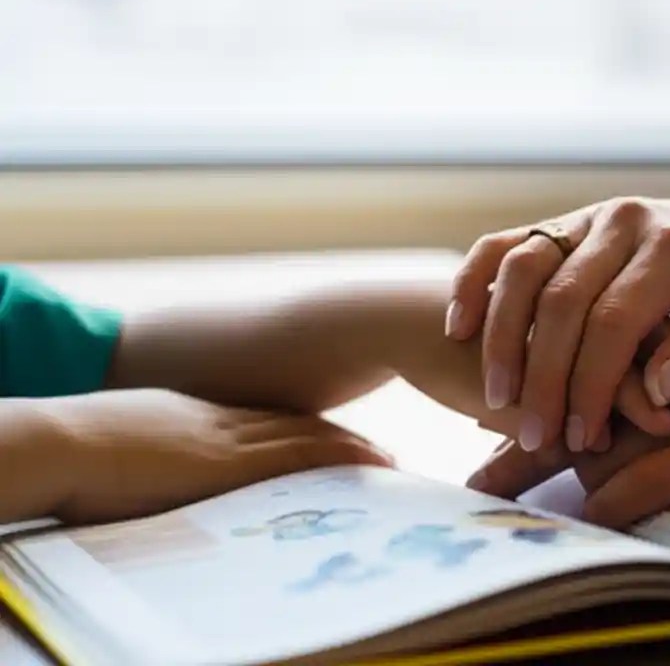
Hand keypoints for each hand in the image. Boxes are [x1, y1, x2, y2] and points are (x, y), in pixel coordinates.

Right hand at [43, 389, 392, 523]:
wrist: (62, 443)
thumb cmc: (81, 454)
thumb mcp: (134, 445)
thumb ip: (164, 454)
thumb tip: (170, 472)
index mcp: (200, 414)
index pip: (270, 419)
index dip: (311, 429)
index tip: (344, 439)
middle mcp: (225, 418)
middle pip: (301, 422)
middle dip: (345, 438)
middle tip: (386, 451)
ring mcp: (231, 436)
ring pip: (310, 436)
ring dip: (355, 448)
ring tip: (392, 462)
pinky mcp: (232, 459)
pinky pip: (302, 455)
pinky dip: (343, 457)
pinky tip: (374, 463)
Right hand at [448, 194, 669, 454]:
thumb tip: (663, 385)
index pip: (616, 320)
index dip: (592, 385)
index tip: (581, 438)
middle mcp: (624, 222)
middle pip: (562, 299)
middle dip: (544, 376)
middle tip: (535, 437)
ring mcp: (586, 217)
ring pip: (523, 268)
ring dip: (501, 337)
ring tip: (495, 400)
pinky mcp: (559, 220)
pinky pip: (502, 244)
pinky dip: (473, 282)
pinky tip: (458, 329)